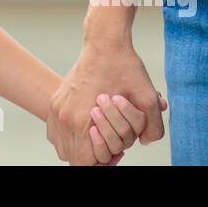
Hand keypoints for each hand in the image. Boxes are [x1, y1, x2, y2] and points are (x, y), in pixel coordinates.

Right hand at [47, 40, 167, 164]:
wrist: (104, 43)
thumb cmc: (123, 68)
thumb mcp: (147, 98)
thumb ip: (152, 128)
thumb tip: (145, 141)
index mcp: (81, 121)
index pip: (84, 162)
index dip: (101, 163)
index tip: (116, 154)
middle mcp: (65, 117)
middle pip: (72, 157)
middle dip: (91, 157)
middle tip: (110, 146)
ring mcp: (57, 109)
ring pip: (62, 147)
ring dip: (78, 148)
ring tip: (97, 137)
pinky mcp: (55, 102)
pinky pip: (55, 133)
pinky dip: (68, 137)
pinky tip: (84, 128)